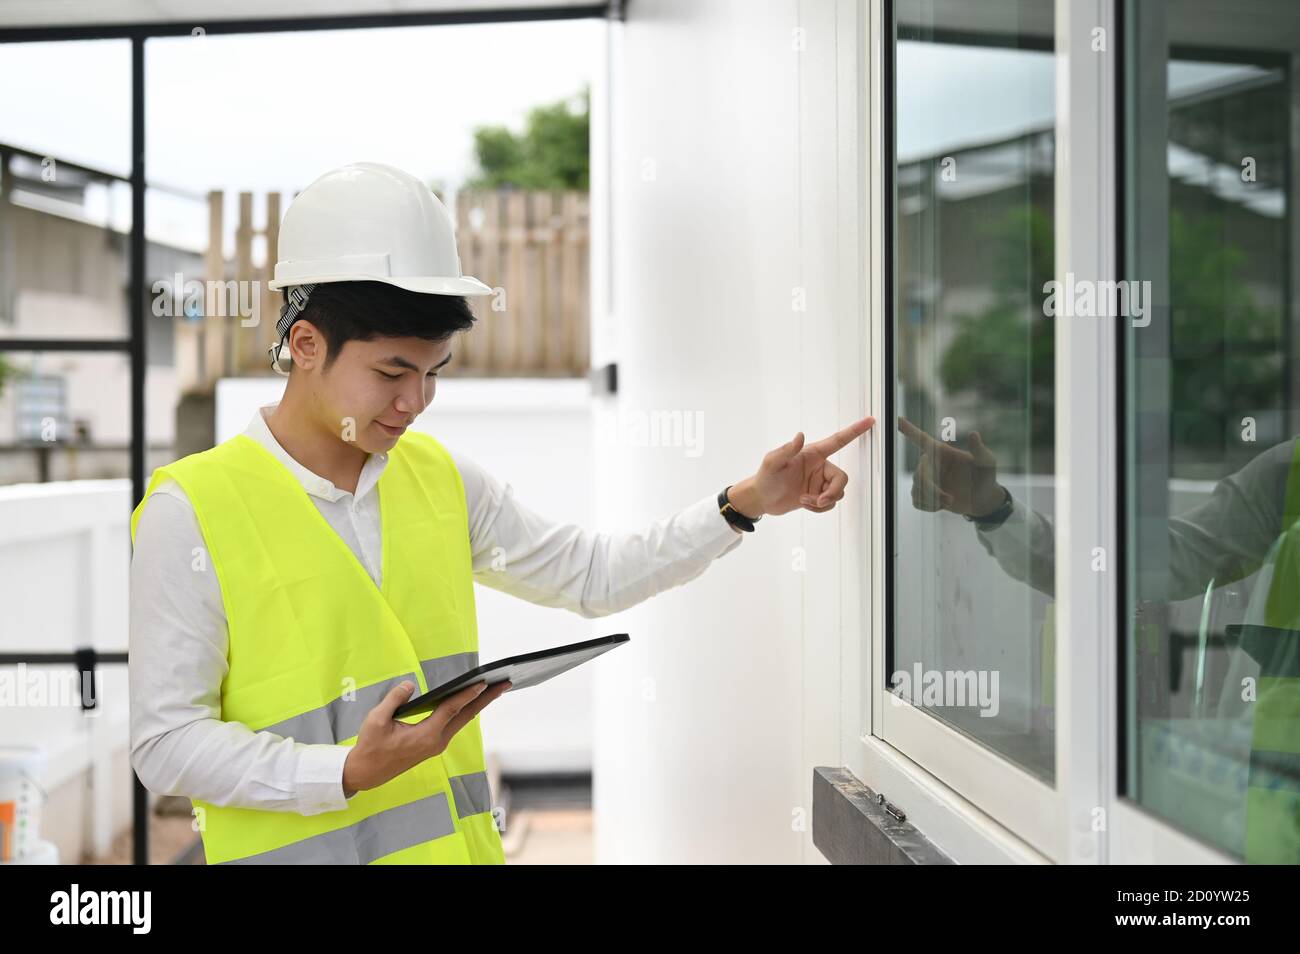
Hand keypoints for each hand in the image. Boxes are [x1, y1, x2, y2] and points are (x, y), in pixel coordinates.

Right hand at [342, 678, 511, 796]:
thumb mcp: (377, 720)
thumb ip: (395, 699)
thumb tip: (410, 685)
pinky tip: (471, 702)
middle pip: (467, 715)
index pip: (451, 710)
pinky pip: (454, 725)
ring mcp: (437, 745)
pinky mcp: (433, 746)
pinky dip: (465, 711)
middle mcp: (436, 741)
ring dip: (478, 704)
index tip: (484, 682)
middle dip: (486, 699)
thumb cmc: (370, 746)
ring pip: (462, 721)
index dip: (467, 694)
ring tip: (493, 689)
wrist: (366, 772)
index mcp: (426, 735)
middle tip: (504, 683)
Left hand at [730, 415, 874, 516]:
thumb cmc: (765, 477)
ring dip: (822, 502)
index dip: (855, 431)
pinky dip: (819, 508)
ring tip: (804, 500)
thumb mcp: (772, 463)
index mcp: (813, 454)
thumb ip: (786, 450)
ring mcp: (819, 482)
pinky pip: (830, 504)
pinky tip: (805, 504)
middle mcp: (820, 467)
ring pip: (837, 493)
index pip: (838, 441)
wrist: (762, 499)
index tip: (870, 420)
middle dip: (832, 492)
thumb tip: (800, 436)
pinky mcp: (818, 496)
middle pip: (842, 479)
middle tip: (818, 501)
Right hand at [897, 417, 1003, 516]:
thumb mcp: (987, 462)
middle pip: (919, 475)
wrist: (983, 499)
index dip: (908, 430)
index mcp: (941, 451)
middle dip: (931, 490)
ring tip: (950, 501)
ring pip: (917, 490)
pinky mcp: (925, 495)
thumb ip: (979, 450)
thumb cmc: (985, 476)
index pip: (921, 439)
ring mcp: (926, 479)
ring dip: (933, 500)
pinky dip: (929, 507)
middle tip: (950, 499)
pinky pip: (916, 501)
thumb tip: (974, 434)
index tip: (897, 419)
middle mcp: (930, 463)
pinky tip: (942, 506)